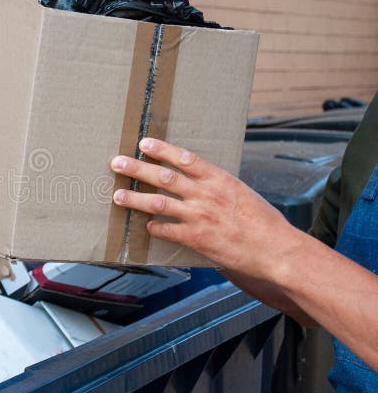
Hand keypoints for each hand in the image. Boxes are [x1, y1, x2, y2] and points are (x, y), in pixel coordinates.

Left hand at [109, 137, 302, 281]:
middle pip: (164, 177)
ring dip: (135, 199)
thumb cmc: (263, 221)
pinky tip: (144, 226)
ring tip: (117, 195)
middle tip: (116, 162)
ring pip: (158, 203)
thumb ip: (217, 186)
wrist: (276, 249)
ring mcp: (199, 217)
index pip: (184, 158)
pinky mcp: (197, 238)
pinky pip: (166, 230)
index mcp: (219, 179)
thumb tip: (198, 180)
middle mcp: (206, 195)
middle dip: (137, 168)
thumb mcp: (241, 193)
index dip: (162, 149)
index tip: (144, 142)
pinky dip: (153, 227)